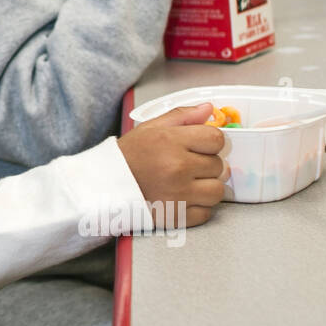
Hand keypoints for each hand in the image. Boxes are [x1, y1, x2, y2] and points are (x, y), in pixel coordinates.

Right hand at [117, 103, 228, 227]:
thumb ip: (182, 116)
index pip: (216, 139)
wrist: (106, 185)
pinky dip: (198, 207)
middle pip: (218, 166)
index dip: (209, 142)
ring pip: (217, 191)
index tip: (198, 146)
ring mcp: (179, 194)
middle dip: (206, 164)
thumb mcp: (150, 127)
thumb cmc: (129, 156)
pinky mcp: (177, 216)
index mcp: (172, 142)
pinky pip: (206, 213)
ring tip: (189, 183)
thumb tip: (209, 109)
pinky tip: (183, 198)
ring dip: (207, 187)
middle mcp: (178, 168)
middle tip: (187, 165)